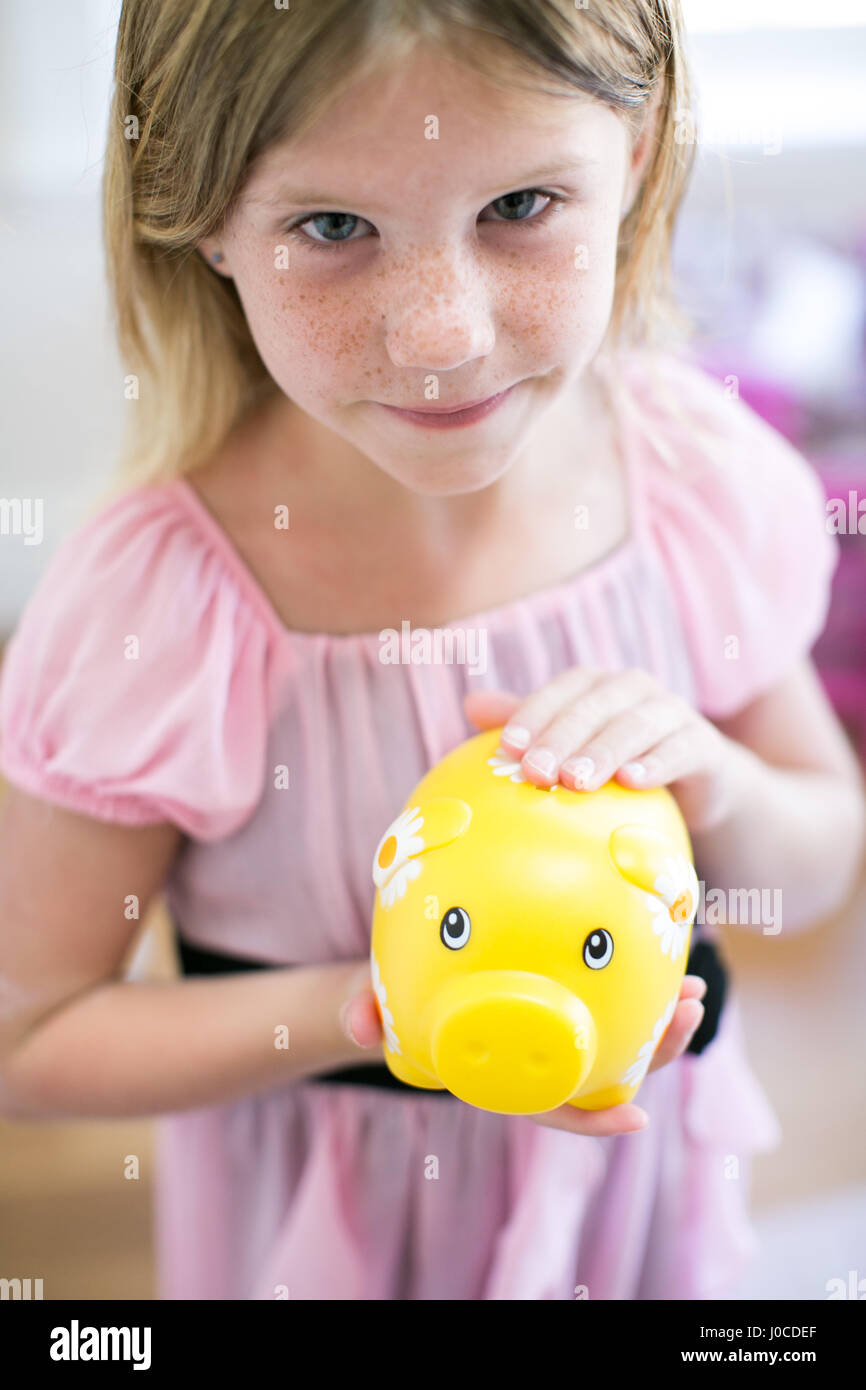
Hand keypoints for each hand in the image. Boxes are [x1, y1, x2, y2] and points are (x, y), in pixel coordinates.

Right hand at [341, 963, 705, 1128]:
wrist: (395, 985)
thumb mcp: (372, 1004)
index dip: (591, 1119)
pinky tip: (659, 948)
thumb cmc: (388, 1001)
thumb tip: (359, 1025)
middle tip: (688, 1012)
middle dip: (654, 1052)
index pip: (548, 1106)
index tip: (636, 1119)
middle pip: (606, 1070)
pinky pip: (606, 998)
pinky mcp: (559, 998)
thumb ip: (364, 1015)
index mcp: (500, 1072)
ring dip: (658, 1017)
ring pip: (619, 1037)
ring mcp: (552, 1029)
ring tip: (692, 985)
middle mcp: (535, 1057)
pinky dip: (637, 982)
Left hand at [464, 666, 739, 833]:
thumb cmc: (618, 762)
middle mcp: (635, 690)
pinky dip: (658, 762)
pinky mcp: (703, 744)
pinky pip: (682, 748)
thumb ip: (530, 726)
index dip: (533, 713)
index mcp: (598, 685)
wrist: (696, 783)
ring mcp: (672, 713)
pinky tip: (633, 783)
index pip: (562, 690)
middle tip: (534, 771)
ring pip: (637, 725)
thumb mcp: (573, 745)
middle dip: (562, 736)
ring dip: (605, 751)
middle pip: (595, 706)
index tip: (505, 747)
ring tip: (576, 782)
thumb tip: (469, 705)